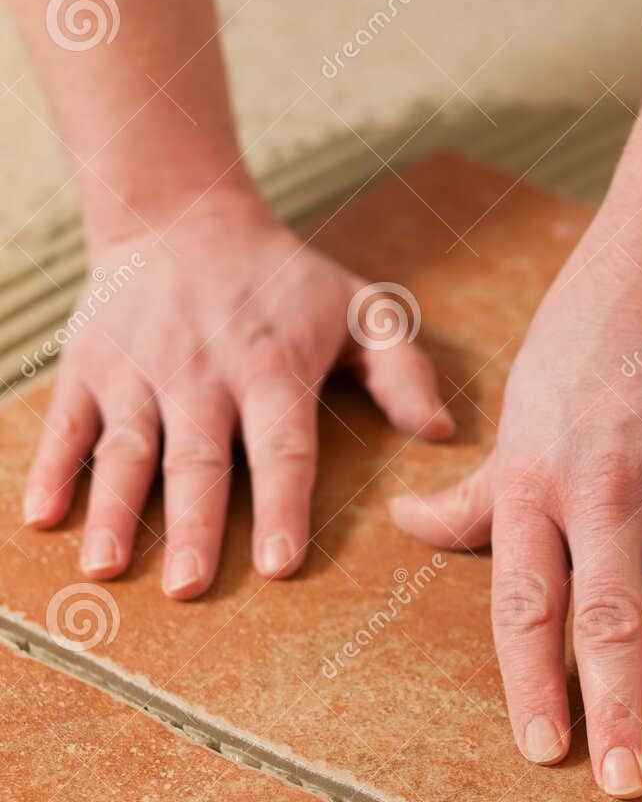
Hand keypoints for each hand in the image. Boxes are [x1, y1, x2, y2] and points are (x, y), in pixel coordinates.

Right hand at [22, 195, 452, 595]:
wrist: (181, 213)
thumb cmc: (281, 277)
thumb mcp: (358, 304)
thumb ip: (401, 367)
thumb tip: (442, 431)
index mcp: (271, 365)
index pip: (280, 444)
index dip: (281, 504)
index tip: (279, 564)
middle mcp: (202, 372)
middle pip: (197, 458)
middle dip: (191, 525)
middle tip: (188, 589)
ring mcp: (139, 369)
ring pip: (126, 448)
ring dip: (114, 510)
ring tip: (105, 569)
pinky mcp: (89, 365)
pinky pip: (66, 422)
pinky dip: (51, 468)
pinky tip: (40, 516)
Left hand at [391, 221, 641, 796]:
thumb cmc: (585, 339)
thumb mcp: (520, 412)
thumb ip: (479, 490)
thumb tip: (409, 528)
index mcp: (541, 481)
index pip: (529, 602)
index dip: (533, 681)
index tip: (542, 749)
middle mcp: (609, 492)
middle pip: (609, 617)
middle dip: (613, 707)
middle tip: (619, 787)